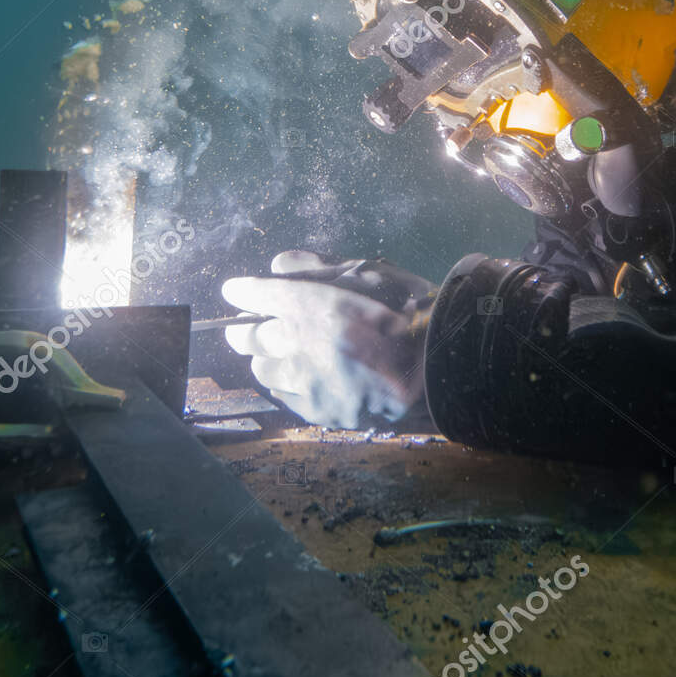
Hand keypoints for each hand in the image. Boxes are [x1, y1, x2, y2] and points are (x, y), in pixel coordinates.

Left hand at [220, 252, 436, 429]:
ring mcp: (306, 382)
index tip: (236, 291)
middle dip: (242, 327)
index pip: (254, 295)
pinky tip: (304, 375)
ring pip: (261, 368)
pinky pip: (283, 394)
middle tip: (249, 324)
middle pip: (245, 336)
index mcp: (310, 305)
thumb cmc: (407, 309)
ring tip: (284, 352)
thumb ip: (315, 266)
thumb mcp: (367, 271)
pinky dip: (286, 382)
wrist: (440, 366)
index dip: (242, 291)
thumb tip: (276, 266)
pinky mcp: (317, 410)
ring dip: (267, 357)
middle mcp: (299, 345)